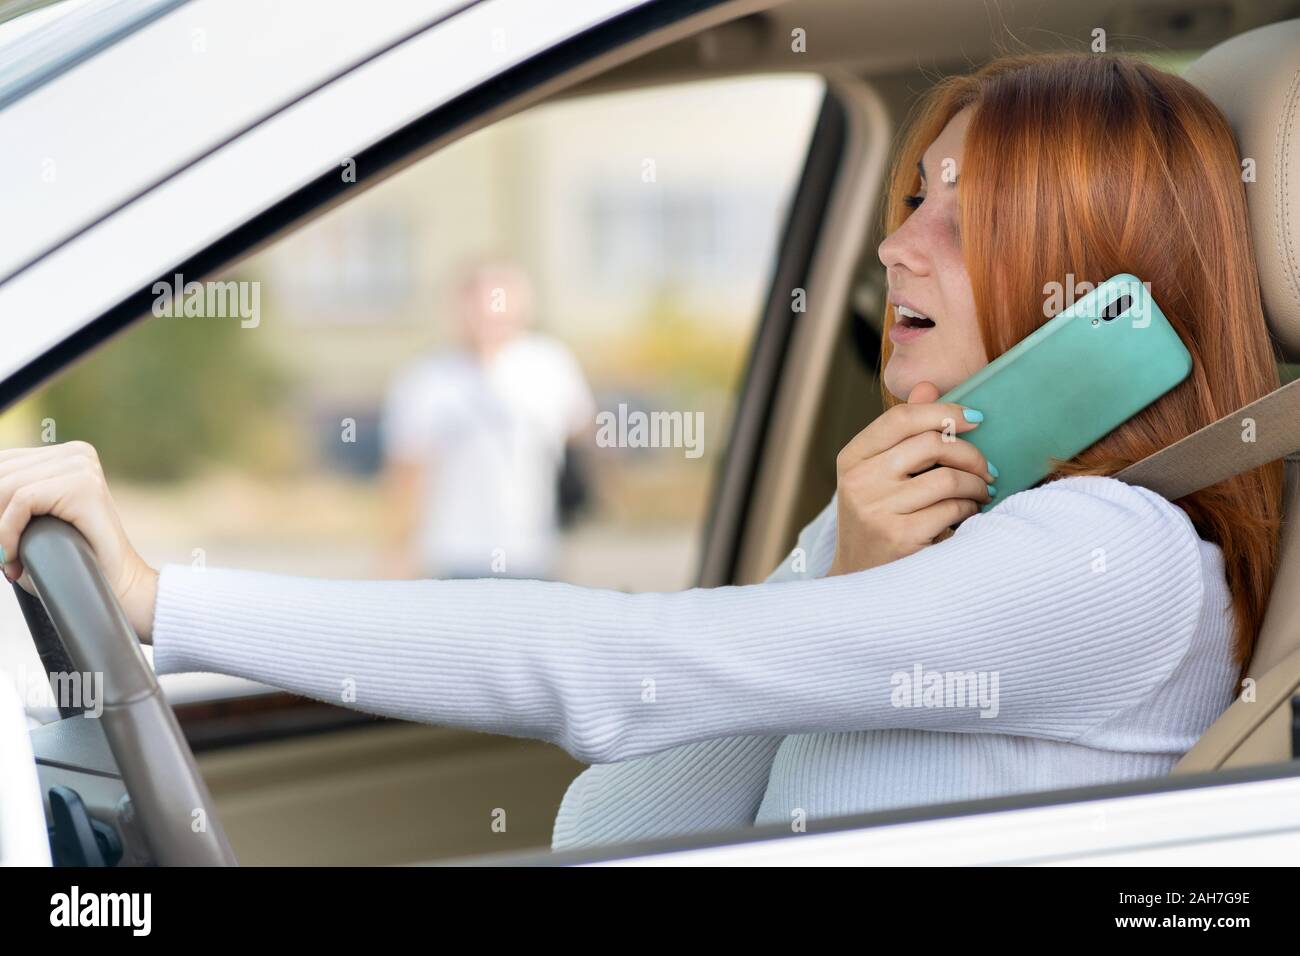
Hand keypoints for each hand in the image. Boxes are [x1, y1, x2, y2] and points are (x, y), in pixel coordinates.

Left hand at [0, 442, 158, 640]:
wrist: (116, 585)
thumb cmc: (74, 561)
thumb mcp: (36, 520)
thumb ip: (11, 499)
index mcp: (68, 455)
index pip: (4, 463)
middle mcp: (76, 454)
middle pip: (3, 472)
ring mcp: (82, 467)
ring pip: (7, 488)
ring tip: (5, 560)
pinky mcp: (83, 487)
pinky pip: (22, 501)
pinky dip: (7, 532)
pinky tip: (11, 557)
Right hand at [828, 381, 995, 575]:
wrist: (860, 580)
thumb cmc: (878, 519)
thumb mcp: (879, 474)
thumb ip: (903, 432)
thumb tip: (927, 386)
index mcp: (852, 459)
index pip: (901, 418)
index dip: (944, 411)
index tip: (976, 419)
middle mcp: (859, 482)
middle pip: (931, 444)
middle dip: (971, 453)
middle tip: (987, 468)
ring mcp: (877, 511)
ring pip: (948, 479)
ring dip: (976, 485)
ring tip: (982, 492)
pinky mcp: (900, 538)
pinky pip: (952, 509)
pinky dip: (970, 509)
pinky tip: (969, 514)